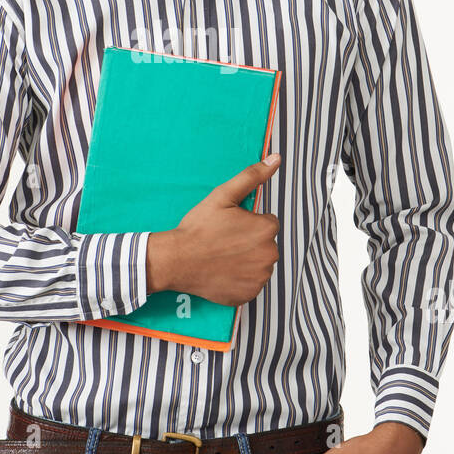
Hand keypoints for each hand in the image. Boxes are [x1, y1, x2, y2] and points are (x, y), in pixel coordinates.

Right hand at [147, 154, 281, 305]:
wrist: (176, 260)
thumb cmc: (199, 227)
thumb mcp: (223, 196)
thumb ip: (252, 176)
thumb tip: (276, 158)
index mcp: (267, 230)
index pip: (267, 223)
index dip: (248, 223)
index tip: (229, 226)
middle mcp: (269, 256)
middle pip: (265, 245)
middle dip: (250, 241)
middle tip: (224, 241)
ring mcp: (259, 278)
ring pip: (259, 264)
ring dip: (246, 260)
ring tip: (222, 256)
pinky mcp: (249, 294)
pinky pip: (251, 283)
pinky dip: (240, 278)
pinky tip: (223, 271)